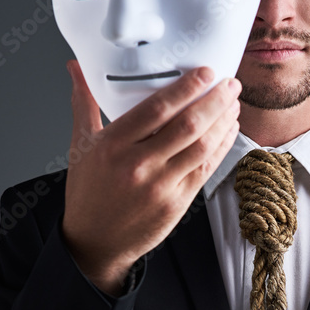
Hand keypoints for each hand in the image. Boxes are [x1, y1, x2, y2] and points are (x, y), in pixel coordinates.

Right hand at [62, 59, 240, 295]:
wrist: (95, 242)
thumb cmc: (89, 192)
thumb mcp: (81, 145)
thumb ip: (84, 102)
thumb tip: (76, 67)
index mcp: (112, 146)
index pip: (156, 109)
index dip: (186, 88)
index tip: (205, 73)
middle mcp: (137, 165)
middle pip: (187, 126)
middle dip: (215, 101)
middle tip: (231, 84)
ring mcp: (160, 186)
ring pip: (201, 147)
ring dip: (223, 123)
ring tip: (233, 104)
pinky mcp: (177, 204)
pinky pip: (205, 169)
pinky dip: (221, 147)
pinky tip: (228, 131)